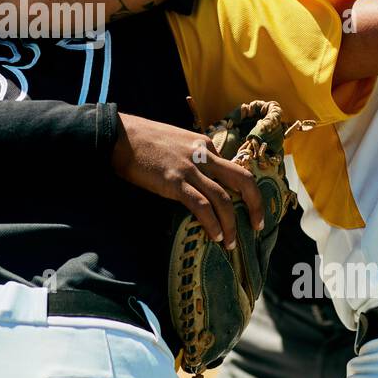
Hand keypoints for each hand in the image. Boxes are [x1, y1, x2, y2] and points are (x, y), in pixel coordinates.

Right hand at [110, 112, 263, 249]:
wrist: (119, 135)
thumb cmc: (143, 139)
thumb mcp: (176, 140)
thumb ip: (192, 156)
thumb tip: (199, 177)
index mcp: (205, 145)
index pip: (233, 169)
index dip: (243, 191)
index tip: (247, 209)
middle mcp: (204, 155)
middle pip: (243, 180)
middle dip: (255, 204)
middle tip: (258, 225)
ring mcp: (190, 168)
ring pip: (224, 198)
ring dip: (232, 223)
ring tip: (231, 242)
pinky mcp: (174, 181)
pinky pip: (201, 206)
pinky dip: (212, 223)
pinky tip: (215, 236)